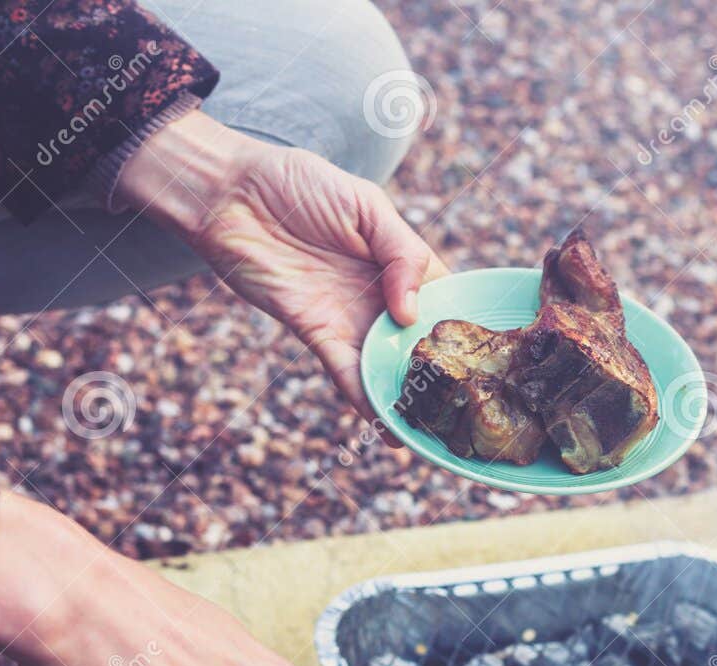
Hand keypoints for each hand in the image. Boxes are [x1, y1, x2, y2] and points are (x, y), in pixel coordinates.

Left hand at [117, 112, 447, 435]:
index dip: (462, 325)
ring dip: (405, 396)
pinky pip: (345, 371)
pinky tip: (386, 424)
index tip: (486, 356)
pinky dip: (364, 397)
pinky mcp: (315, 332)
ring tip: (431, 430)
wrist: (231, 194)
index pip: (443, 299)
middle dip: (439, 372)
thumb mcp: (366, 205)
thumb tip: (413, 313)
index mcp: (400, 262)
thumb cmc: (298, 184)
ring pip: (385, 364)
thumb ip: (401, 252)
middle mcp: (379, 296)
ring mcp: (349, 317)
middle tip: (466, 406)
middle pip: (418, 342)